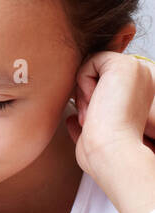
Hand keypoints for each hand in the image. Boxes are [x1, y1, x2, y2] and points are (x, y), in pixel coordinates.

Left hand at [67, 51, 154, 212]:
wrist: (111, 152)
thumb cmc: (103, 151)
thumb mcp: (95, 132)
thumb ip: (88, 120)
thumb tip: (72, 119)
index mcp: (138, 94)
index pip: (103, 83)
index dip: (89, 100)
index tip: (91, 121)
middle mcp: (141, 79)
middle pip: (96, 72)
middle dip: (85, 95)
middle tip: (90, 118)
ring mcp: (136, 70)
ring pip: (93, 65)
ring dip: (83, 90)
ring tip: (93, 112)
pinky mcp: (125, 64)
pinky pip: (92, 60)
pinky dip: (83, 80)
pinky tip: (95, 100)